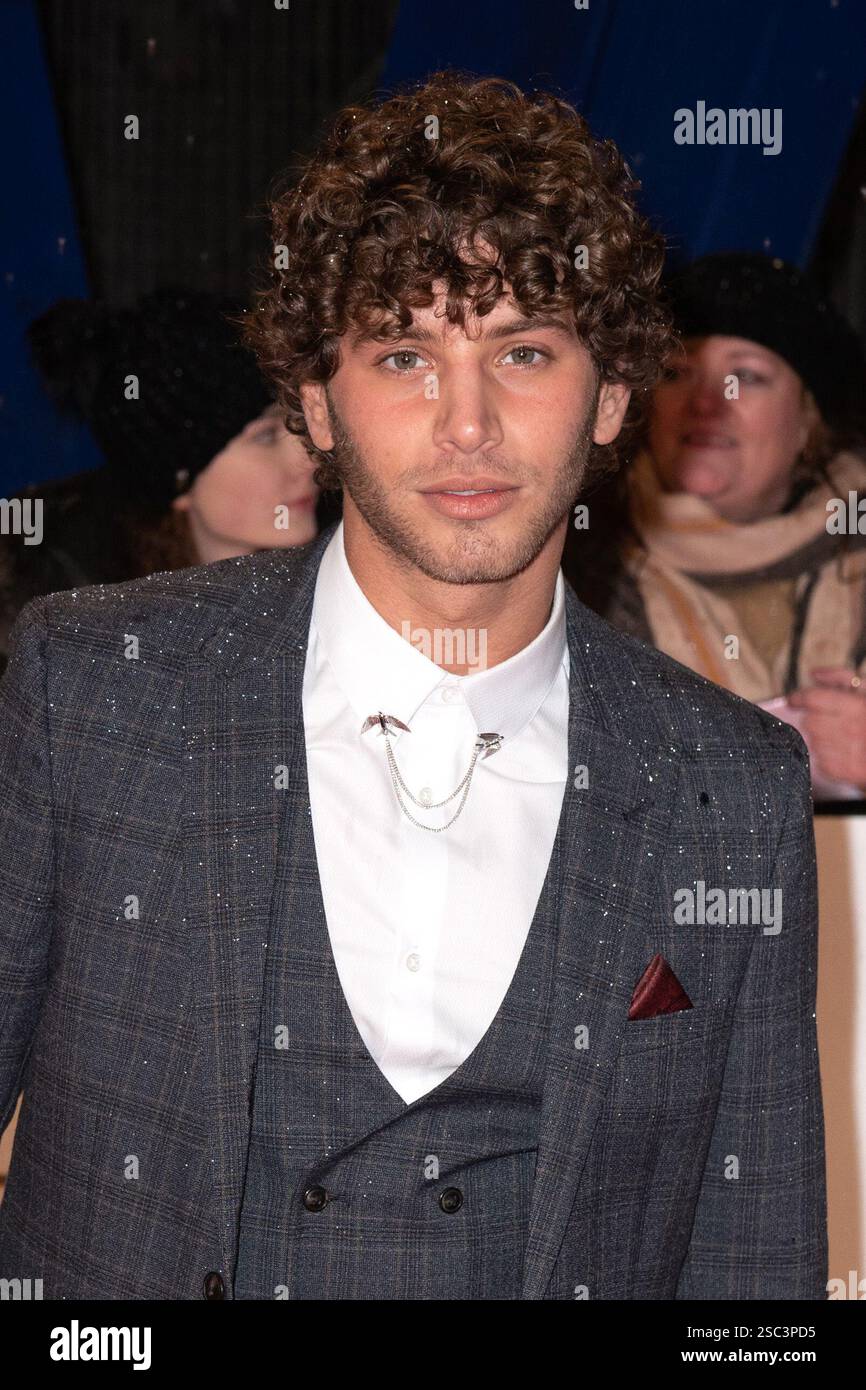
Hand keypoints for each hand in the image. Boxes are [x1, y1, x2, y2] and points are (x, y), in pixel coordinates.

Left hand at [788, 667, 865, 788]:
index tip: (793, 699)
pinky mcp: (840, 770)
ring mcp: (844, 752)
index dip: (798, 697)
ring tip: (839, 736)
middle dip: (814, 718)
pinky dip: (825, 754)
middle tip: (829, 719)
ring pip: (812, 740)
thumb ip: (841, 677)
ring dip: (820, 737)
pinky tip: (842, 750)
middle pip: (809, 721)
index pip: (813, 698)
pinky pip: (818, 759)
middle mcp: (849, 730)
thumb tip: (815, 673)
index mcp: (857, 707)